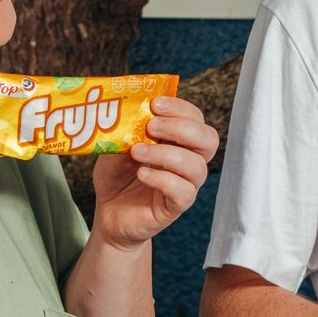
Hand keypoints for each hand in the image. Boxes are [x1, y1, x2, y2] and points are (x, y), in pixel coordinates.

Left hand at [91, 96, 218, 248]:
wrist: (109, 213)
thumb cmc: (116, 177)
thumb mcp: (115, 147)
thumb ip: (124, 131)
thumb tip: (129, 114)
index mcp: (178, 140)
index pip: (195, 118)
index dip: (180, 108)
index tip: (155, 103)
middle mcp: (188, 160)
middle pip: (208, 139)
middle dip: (182, 128)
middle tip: (151, 126)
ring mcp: (185, 183)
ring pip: (197, 166)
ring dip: (167, 154)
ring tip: (137, 152)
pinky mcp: (176, 206)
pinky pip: (184, 192)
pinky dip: (163, 179)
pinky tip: (142, 174)